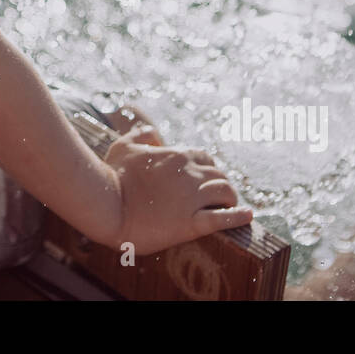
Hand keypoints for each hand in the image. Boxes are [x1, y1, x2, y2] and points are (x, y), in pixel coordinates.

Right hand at [103, 125, 252, 255]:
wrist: (106, 206)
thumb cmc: (112, 175)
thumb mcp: (124, 146)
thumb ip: (141, 135)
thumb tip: (152, 130)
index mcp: (176, 155)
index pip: (204, 157)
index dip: (207, 168)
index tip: (203, 180)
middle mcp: (189, 173)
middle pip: (219, 174)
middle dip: (220, 184)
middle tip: (218, 196)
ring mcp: (192, 198)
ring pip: (225, 192)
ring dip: (230, 199)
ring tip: (229, 206)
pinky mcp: (191, 223)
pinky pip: (223, 218)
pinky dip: (238, 217)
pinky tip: (247, 217)